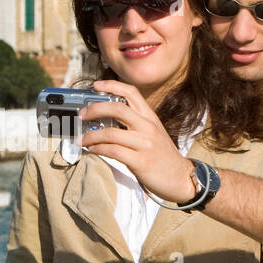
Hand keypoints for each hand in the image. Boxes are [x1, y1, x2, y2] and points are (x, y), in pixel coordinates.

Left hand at [75, 80, 197, 203]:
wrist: (181, 177)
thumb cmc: (162, 156)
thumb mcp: (152, 134)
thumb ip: (134, 125)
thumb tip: (105, 121)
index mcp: (150, 117)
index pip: (131, 92)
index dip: (112, 85)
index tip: (96, 85)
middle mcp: (148, 127)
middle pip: (117, 108)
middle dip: (94, 109)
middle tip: (81, 114)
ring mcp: (145, 144)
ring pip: (111, 133)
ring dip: (90, 135)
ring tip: (81, 139)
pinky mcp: (141, 161)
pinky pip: (113, 151)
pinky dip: (98, 149)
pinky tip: (92, 150)